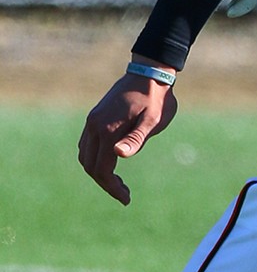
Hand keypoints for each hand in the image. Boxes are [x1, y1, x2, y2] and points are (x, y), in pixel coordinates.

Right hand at [77, 75, 177, 204]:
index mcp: (108, 129)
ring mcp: (92, 120)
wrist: (149, 73)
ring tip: (118, 181)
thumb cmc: (156, 99)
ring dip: (97, 171)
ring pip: (85, 155)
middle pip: (89, 165)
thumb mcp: (152, 120)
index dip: (111, 187)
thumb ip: (136, 138)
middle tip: (124, 194)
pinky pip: (87, 144)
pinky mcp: (95, 116)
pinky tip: (111, 162)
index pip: (102, 169)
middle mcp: (94, 125)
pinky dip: (94, 158)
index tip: (126, 199)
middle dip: (104, 183)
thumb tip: (118, 155)